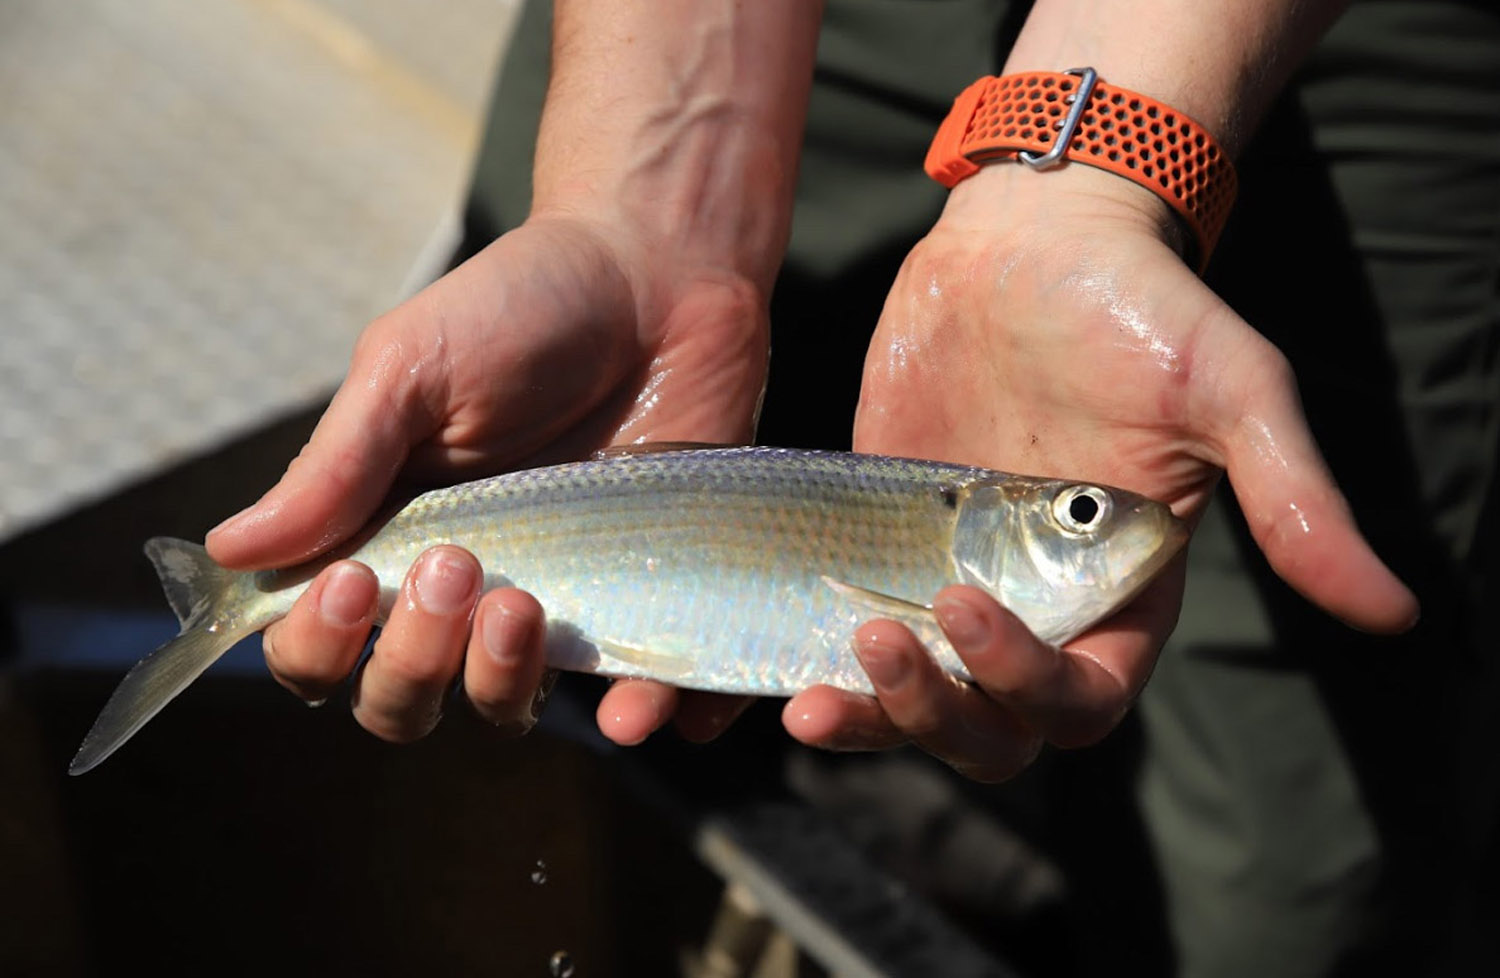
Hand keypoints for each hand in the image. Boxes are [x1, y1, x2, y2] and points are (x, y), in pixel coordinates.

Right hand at [206, 216, 765, 743]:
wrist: (658, 273)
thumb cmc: (520, 308)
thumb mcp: (411, 368)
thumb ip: (335, 466)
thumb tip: (230, 554)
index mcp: (385, 537)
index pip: (319, 645)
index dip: (315, 644)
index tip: (347, 582)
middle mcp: (461, 589)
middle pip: (403, 698)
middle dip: (411, 661)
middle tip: (455, 566)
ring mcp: (554, 602)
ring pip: (504, 710)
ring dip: (498, 685)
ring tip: (523, 603)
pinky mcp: (642, 599)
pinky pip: (640, 698)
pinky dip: (639, 720)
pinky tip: (632, 708)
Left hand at [785, 164, 1416, 779]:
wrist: (1032, 236)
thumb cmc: (1141, 308)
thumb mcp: (1230, 392)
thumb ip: (1293, 500)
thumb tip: (1392, 612)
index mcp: (1112, 598)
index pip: (1077, 703)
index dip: (1026, 687)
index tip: (971, 606)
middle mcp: (1030, 609)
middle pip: (986, 729)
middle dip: (931, 719)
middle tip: (873, 653)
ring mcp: (944, 580)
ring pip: (904, 698)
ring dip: (860, 717)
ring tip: (803, 697)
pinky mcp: (876, 543)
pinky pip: (831, 627)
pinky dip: (797, 657)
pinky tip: (756, 661)